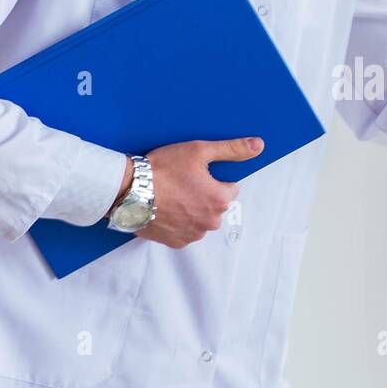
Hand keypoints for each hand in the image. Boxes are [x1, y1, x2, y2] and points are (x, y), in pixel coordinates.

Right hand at [123, 137, 263, 248]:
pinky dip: (178, 221)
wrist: (128, 190)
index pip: (230, 188)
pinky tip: (165, 208)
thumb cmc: (163, 169)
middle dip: (203, 195)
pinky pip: (184, 231)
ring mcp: (192, 235)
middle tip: (181, 183)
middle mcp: (210, 222)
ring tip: (171, 195)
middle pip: (215, 206)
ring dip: (191, 210)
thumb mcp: (199, 151)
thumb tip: (258, 146)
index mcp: (220, 200)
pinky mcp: (175, 242)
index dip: (214, 178)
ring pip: (200, 219)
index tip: (195, 173)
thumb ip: (231, 149)